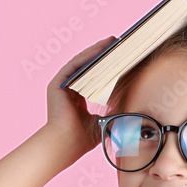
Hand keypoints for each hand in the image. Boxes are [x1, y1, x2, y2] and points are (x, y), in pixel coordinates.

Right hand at [46, 36, 115, 153]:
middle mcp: (68, 90)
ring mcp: (61, 86)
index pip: (93, 77)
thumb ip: (111, 112)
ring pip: (80, 63)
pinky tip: (99, 49)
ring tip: (111, 41)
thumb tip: (130, 110)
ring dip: (96, 51)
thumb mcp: (102, 121)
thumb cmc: (82, 139)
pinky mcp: (56, 84)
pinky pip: (73, 65)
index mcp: (77, 99)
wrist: (66, 144)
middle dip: (102, 54)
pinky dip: (86, 56)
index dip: (106, 66)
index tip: (120, 57)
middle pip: (87, 67)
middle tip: (117, 43)